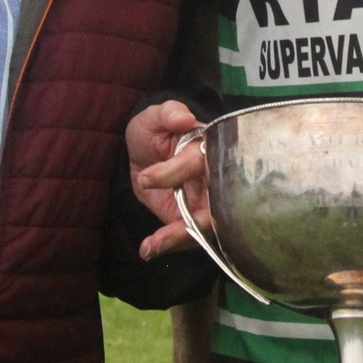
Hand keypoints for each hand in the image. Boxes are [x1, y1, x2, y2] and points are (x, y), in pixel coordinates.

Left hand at [127, 100, 211, 260]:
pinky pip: (191, 236)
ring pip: (208, 226)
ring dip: (181, 238)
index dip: (175, 171)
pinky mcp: (196, 218)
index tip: (147, 178)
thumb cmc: (155, 132)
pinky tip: (148, 249)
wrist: (145, 156)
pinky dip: (171, 245)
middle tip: (163, 236)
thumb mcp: (153, 118)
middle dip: (194, 223)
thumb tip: (184, 118)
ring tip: (153, 246)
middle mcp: (216, 177)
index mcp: (208, 147)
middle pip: (217, 204)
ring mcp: (209, 200)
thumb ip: (167, 113)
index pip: (198, 161)